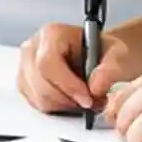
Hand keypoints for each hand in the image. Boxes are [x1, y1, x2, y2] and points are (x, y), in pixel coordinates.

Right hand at [17, 23, 141, 113]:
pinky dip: (56, 107)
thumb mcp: (116, 54)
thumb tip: (95, 86)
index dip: (67, 85)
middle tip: (91, 102)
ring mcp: (25, 66)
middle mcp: (33, 47)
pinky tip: (70, 98)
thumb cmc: (102, 52)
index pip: (48, 62)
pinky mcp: (25, 83)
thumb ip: (110, 68)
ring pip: (38, 97)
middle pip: (41, 83)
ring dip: (64, 105)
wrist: (98, 57)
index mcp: (52, 34)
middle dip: (69, 99)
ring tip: (84, 99)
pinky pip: (36, 104)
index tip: (87, 98)